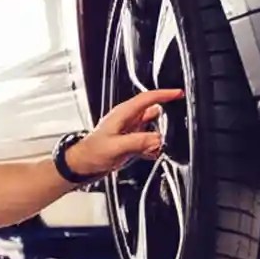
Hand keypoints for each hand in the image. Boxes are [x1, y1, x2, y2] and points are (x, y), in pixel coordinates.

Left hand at [66, 88, 183, 178]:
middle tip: (174, 125)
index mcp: (122, 114)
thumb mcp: (116, 147)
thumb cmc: (92, 153)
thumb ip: (138, 142)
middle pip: (151, 111)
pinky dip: (152, 146)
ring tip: (159, 146)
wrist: (81, 165)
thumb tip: (157, 139)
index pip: (147, 98)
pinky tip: (151, 153)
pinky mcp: (128, 141)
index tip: (178, 93)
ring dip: (157, 136)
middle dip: (163, 118)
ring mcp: (128, 130)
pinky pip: (146, 140)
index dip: (164, 94)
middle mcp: (126, 119)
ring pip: (150, 127)